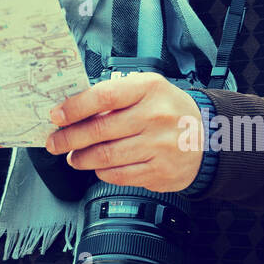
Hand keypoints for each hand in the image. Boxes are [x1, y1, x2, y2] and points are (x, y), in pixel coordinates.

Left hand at [44, 73, 203, 192]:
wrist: (208, 137)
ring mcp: (160, 146)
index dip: (75, 107)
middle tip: (55, 142)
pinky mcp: (160, 171)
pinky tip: (98, 167)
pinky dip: (102, 172)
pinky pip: (120, 175)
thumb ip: (114, 97)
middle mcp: (156, 116)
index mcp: (149, 89)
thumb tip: (73, 111)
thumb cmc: (169, 110)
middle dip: (69, 138)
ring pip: (106, 156)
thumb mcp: (147, 90)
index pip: (103, 96)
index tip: (57, 115)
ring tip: (73, 156)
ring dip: (82, 158)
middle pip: (100, 130)